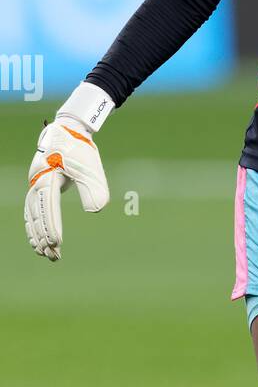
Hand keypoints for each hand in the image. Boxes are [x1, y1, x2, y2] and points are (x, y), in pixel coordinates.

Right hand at [25, 117, 109, 260]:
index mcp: (48, 176)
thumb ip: (93, 187)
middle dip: (44, 236)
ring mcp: (34, 183)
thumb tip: (95, 210)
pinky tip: (36, 239)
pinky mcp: (37, 185)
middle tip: (53, 256)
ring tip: (44, 253)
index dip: (51, 225)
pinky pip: (31, 209)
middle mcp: (36, 181)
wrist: (68, 130)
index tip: (57, 243)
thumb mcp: (91, 167)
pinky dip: (33, 225)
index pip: (49, 206)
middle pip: (37, 214)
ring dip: (37, 234)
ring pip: (32, 214)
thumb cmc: (81, 149)